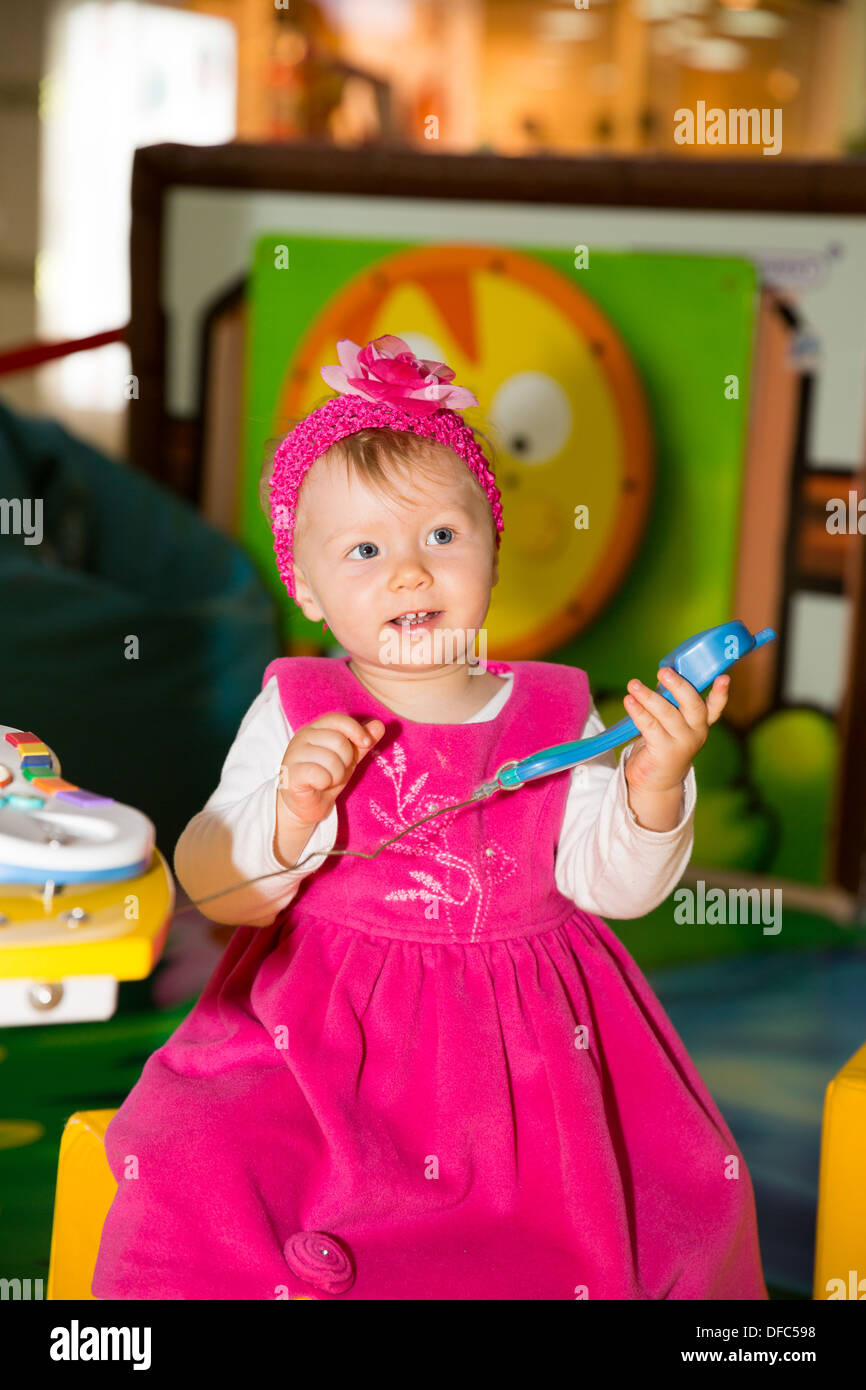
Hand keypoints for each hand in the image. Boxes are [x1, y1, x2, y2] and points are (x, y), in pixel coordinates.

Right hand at [279, 713, 384, 828]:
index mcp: (315, 729)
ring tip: (327, 779)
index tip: (366, 743)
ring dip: (336, 775)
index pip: (338, 720)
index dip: (356, 730)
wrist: (305, 805)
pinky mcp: (291, 774)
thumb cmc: (325, 777)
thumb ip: (362, 742)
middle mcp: (302, 737)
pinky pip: (320, 775)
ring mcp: (294, 755)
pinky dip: (325, 783)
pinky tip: (318, 785)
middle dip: (347, 760)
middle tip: (337, 771)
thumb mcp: (349, 758)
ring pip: (331, 760)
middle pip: (338, 741)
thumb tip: (380, 725)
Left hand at [622, 667, 728, 794]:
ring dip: (648, 697)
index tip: (723, 678)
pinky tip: (629, 701)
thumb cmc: (663, 742)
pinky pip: (650, 726)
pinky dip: (638, 712)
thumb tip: (664, 674)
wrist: (657, 780)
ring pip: (667, 714)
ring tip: (633, 685)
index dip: (721, 693)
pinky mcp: (664, 752)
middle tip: (663, 671)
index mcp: (701, 721)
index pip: (715, 706)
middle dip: (678, 686)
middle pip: (692, 705)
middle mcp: (696, 732)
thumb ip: (671, 700)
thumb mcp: (671, 721)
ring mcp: (682, 743)